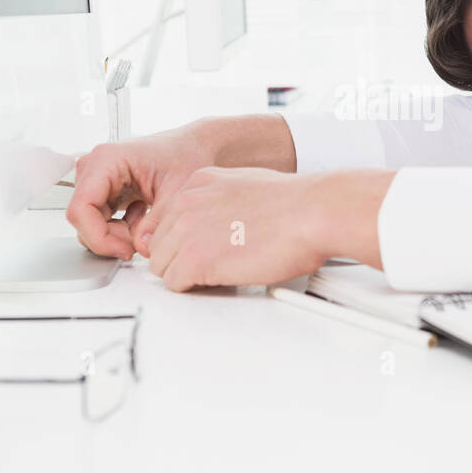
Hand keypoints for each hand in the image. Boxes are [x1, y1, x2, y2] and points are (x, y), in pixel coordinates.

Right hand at [67, 127, 215, 259]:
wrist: (193, 147)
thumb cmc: (185, 155)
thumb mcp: (178, 191)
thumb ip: (158, 221)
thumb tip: (141, 246)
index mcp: (106, 160)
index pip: (81, 209)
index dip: (99, 237)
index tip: (124, 250)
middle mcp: (94, 168)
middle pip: (84, 219)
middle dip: (112, 238)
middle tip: (141, 240)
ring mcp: (96, 180)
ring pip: (90, 223)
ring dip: (117, 234)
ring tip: (145, 220)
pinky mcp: (103, 190)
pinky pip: (100, 221)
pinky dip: (120, 228)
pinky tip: (141, 214)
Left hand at [149, 167, 394, 290]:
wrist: (311, 214)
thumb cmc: (293, 205)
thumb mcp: (244, 186)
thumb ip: (217, 202)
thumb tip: (213, 224)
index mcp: (197, 183)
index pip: (165, 220)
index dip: (182, 241)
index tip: (198, 250)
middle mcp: (187, 203)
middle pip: (160, 245)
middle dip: (181, 259)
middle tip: (211, 266)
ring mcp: (187, 231)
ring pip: (162, 266)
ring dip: (187, 275)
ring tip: (219, 273)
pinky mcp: (195, 259)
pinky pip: (175, 284)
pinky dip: (195, 288)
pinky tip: (222, 280)